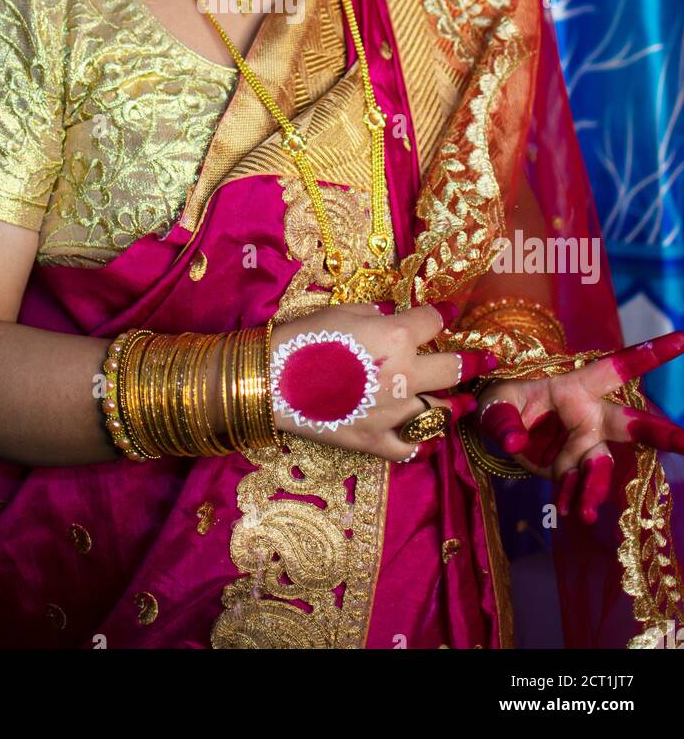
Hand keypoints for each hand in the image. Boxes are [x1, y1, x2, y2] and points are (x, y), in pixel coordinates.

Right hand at [270, 300, 497, 463]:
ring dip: (456, 406)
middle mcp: (405, 374)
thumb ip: (375, 313)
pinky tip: (428, 438)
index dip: (445, 312)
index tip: (451, 310)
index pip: (434, 321)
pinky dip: (421, 442)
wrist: (271, 380)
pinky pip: (409, 447)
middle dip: (474, 361)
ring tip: (466, 403)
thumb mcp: (341, 310)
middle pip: (453, 368)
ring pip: (440, 412)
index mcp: (397, 336)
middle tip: (487, 359)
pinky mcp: (375, 440)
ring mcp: (393, 412)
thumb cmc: (302, 337)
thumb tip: (391, 315)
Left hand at [475, 331, 683, 521]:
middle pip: (630, 425)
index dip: (649, 354)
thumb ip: (505, 418)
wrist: (498, 431)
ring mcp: (584, 444)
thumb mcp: (496, 401)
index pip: (616, 368)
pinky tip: (566, 510)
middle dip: (662, 434)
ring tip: (584, 512)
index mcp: (576, 386)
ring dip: (595, 488)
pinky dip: (572, 498)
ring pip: (601, 466)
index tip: (682, 340)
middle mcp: (589, 415)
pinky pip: (579, 486)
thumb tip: (515, 442)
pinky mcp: (574, 469)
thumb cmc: (502, 402)